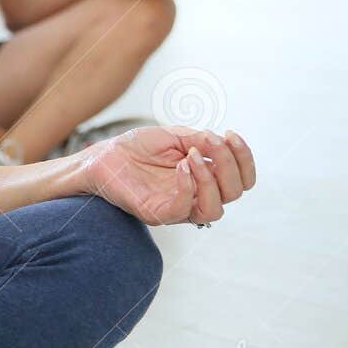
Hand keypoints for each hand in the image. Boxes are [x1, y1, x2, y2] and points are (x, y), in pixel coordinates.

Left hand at [75, 125, 254, 225]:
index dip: (244, 158)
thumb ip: (199, 140)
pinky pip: (184, 209)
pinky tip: (180, 165)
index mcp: (206, 178)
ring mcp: (179, 208)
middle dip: (229, 163)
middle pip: (234, 192)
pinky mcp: (159, 214)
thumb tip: (222, 143)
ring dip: (211, 178)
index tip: (230, 134)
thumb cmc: (137, 147)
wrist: (103, 156)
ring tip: (191, 155)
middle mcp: (197, 196)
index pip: (242, 179)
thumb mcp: (173, 136)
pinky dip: (188, 186)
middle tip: (210, 141)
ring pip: (215, 209)